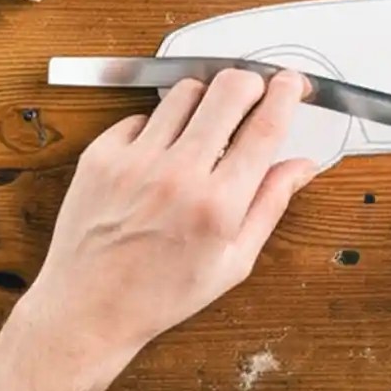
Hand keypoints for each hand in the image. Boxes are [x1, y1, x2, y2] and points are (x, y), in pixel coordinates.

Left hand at [20, 69, 318, 383]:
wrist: (89, 309)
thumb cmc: (161, 294)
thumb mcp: (233, 261)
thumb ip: (270, 205)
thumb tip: (301, 165)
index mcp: (218, 206)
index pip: (265, 126)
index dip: (287, 94)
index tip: (293, 83)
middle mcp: (178, 176)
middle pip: (229, 89)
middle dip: (251, 81)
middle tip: (255, 93)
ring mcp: (136, 162)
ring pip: (186, 91)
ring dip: (206, 101)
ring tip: (205, 129)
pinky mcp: (101, 155)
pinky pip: (143, 115)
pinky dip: (160, 125)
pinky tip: (162, 153)